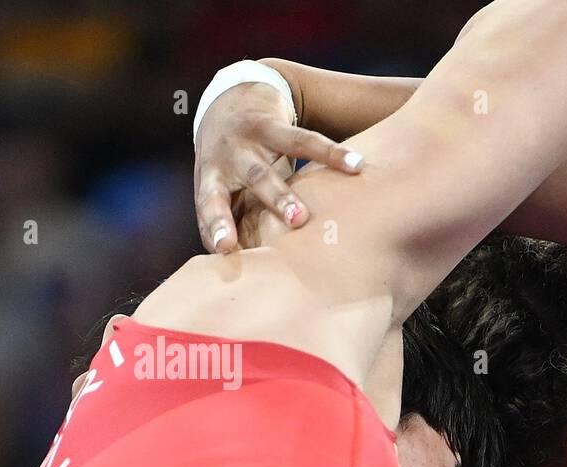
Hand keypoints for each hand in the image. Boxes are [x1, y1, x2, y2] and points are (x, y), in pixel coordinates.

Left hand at [193, 79, 362, 252]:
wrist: (233, 98)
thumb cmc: (229, 161)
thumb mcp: (220, 186)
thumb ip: (226, 222)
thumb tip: (238, 267)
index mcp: (211, 179)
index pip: (209, 205)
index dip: (216, 226)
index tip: (224, 248)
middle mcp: (225, 159)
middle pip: (244, 185)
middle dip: (263, 208)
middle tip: (281, 230)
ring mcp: (248, 141)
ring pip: (265, 169)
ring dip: (283, 195)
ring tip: (302, 218)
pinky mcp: (273, 125)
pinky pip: (304, 140)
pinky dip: (333, 153)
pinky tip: (357, 165)